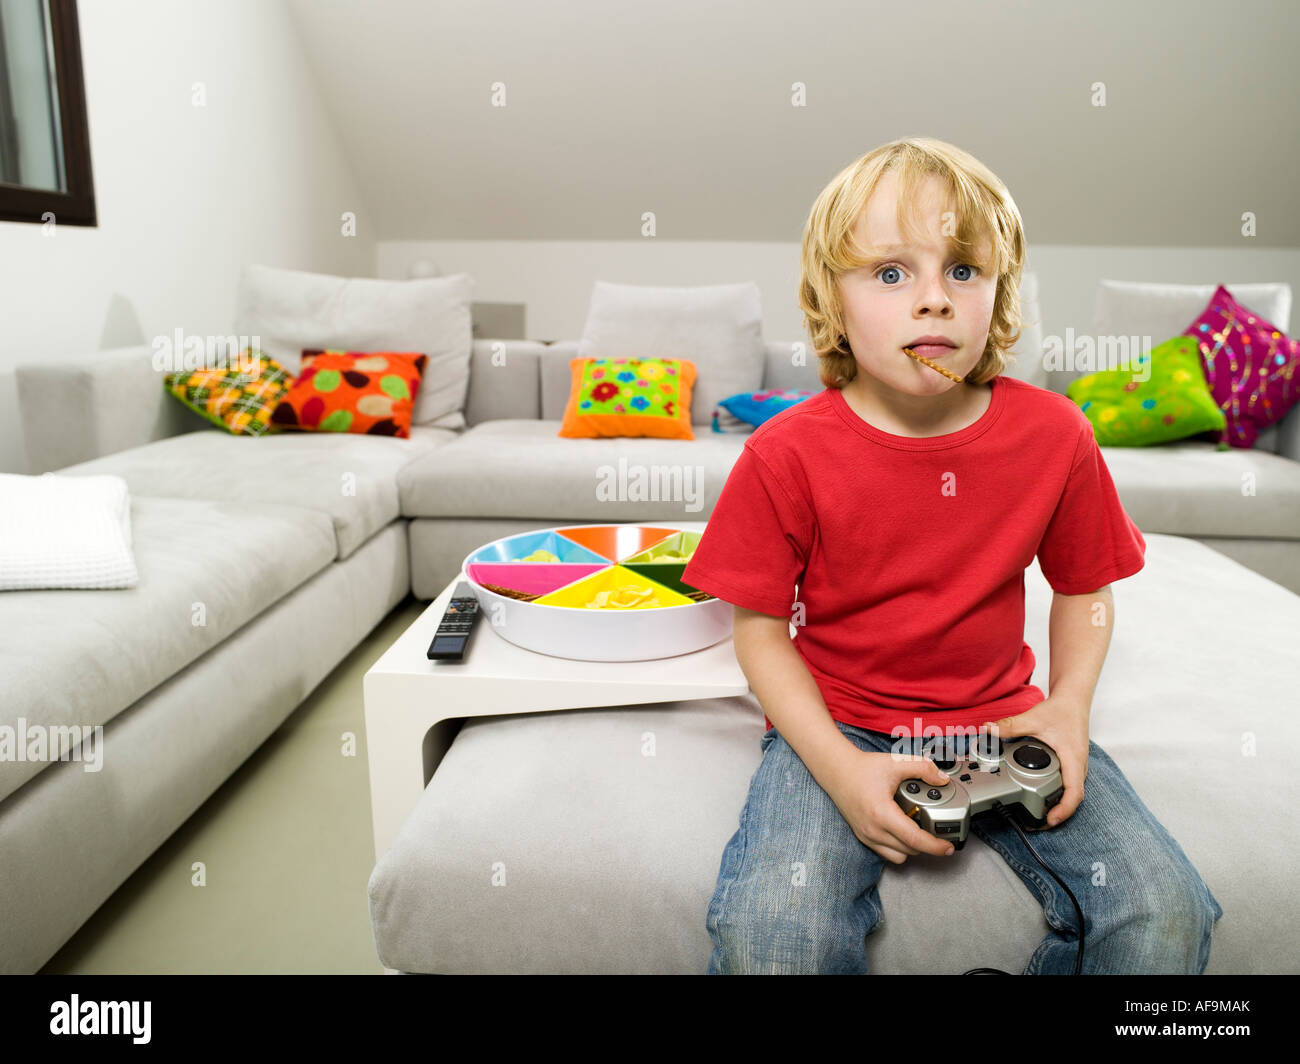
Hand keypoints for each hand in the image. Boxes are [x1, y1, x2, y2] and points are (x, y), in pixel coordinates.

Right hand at [825, 748, 958, 864]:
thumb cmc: (863, 768)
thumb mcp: (896, 763)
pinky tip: (902, 830)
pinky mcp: (863, 837)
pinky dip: (899, 847)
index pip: (914, 840)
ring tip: (917, 828)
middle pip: (910, 850)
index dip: (935, 846)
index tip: (948, 847)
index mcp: (882, 814)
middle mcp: (873, 830)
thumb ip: (922, 768)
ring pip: (899, 856)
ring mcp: (867, 836)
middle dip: (927, 843)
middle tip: (935, 829)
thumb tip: (942, 779)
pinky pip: (887, 853)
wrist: (836, 771)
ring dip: (912, 847)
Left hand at [982, 695, 1090, 827]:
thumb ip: (1009, 726)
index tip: (1050, 820)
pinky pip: (1068, 785)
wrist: (1074, 700)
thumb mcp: (1034, 718)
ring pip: (1071, 792)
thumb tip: (987, 729)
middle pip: (1073, 798)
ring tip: (1040, 817)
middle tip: (1038, 824)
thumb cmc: (1061, 710)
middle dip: (1058, 814)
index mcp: (1073, 759)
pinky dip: (1058, 795)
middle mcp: (1078, 766)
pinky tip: (1045, 799)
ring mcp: (1076, 767)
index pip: (1074, 793)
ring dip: (1058, 805)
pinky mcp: (1071, 765)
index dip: (1063, 810)